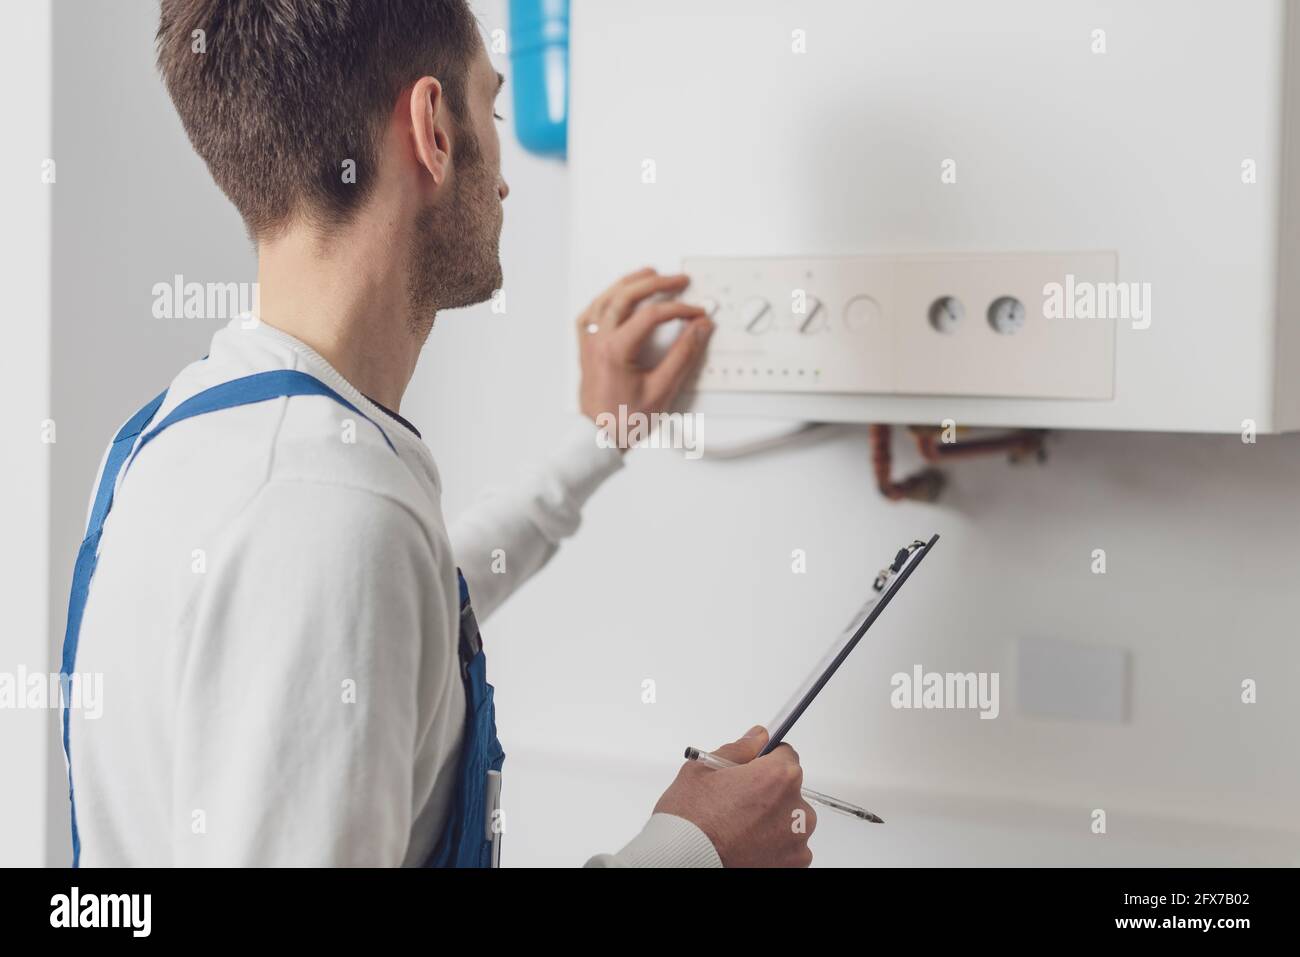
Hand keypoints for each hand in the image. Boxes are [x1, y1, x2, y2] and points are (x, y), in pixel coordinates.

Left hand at [576, 267, 713, 442]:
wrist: (598, 438)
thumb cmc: (624, 421)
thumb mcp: (662, 390)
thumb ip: (683, 356)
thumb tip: (699, 329)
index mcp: (616, 350)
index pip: (651, 315)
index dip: (678, 309)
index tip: (696, 314)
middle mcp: (599, 341)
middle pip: (627, 296)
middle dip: (656, 283)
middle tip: (678, 280)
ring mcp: (590, 342)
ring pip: (606, 298)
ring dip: (630, 283)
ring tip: (650, 274)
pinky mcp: (586, 348)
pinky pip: (590, 314)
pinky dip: (604, 299)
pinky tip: (614, 296)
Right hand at [652, 726, 816, 867]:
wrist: (682, 860)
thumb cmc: (690, 820)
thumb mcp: (704, 769)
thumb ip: (740, 749)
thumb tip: (758, 737)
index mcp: (778, 777)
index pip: (786, 755)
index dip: (765, 761)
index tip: (752, 770)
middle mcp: (796, 809)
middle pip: (787, 790)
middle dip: (767, 792)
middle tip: (736, 803)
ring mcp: (797, 841)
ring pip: (788, 819)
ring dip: (771, 820)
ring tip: (738, 828)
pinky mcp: (794, 865)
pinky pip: (788, 847)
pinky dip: (772, 845)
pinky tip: (745, 844)